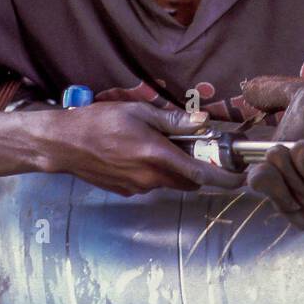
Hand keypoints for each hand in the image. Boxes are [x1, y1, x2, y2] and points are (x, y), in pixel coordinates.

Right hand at [47, 101, 243, 197]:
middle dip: (199, 169)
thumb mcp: (138, 112)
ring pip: (170, 182)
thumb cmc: (98, 122)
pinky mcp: (127, 191)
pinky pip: (151, 183)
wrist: (62, 145)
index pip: (201, 174)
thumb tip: (202, 122)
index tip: (241, 177)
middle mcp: (150, 177)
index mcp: (157, 156)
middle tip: (198, 149)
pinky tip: (139, 153)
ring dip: (175, 169)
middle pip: (189, 181)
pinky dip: (155, 171)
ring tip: (160, 145)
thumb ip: (173, 120)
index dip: (225, 179)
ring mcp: (138, 187)